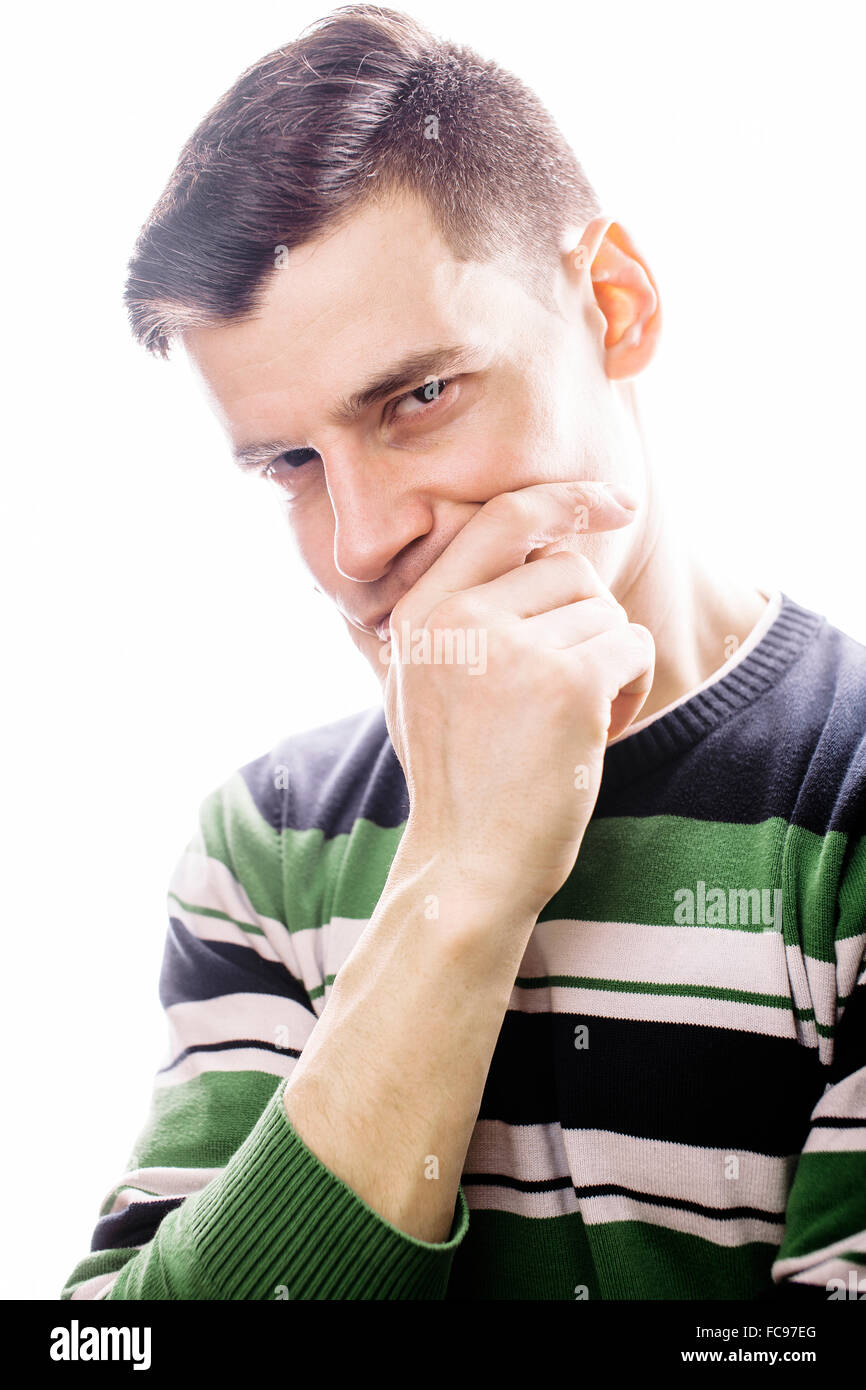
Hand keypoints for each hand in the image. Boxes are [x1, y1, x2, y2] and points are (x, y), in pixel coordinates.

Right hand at [376, 480, 654, 920]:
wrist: (467, 866)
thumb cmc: (457, 782)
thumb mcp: (423, 685)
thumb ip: (456, 616)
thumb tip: (530, 547)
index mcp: (420, 613)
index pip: (502, 519)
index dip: (565, 499)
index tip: (614, 501)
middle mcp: (458, 617)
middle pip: (569, 570)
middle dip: (585, 623)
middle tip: (562, 692)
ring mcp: (510, 647)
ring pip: (605, 612)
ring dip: (608, 663)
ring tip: (567, 724)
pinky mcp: (566, 682)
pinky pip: (632, 646)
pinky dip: (632, 688)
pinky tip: (595, 735)